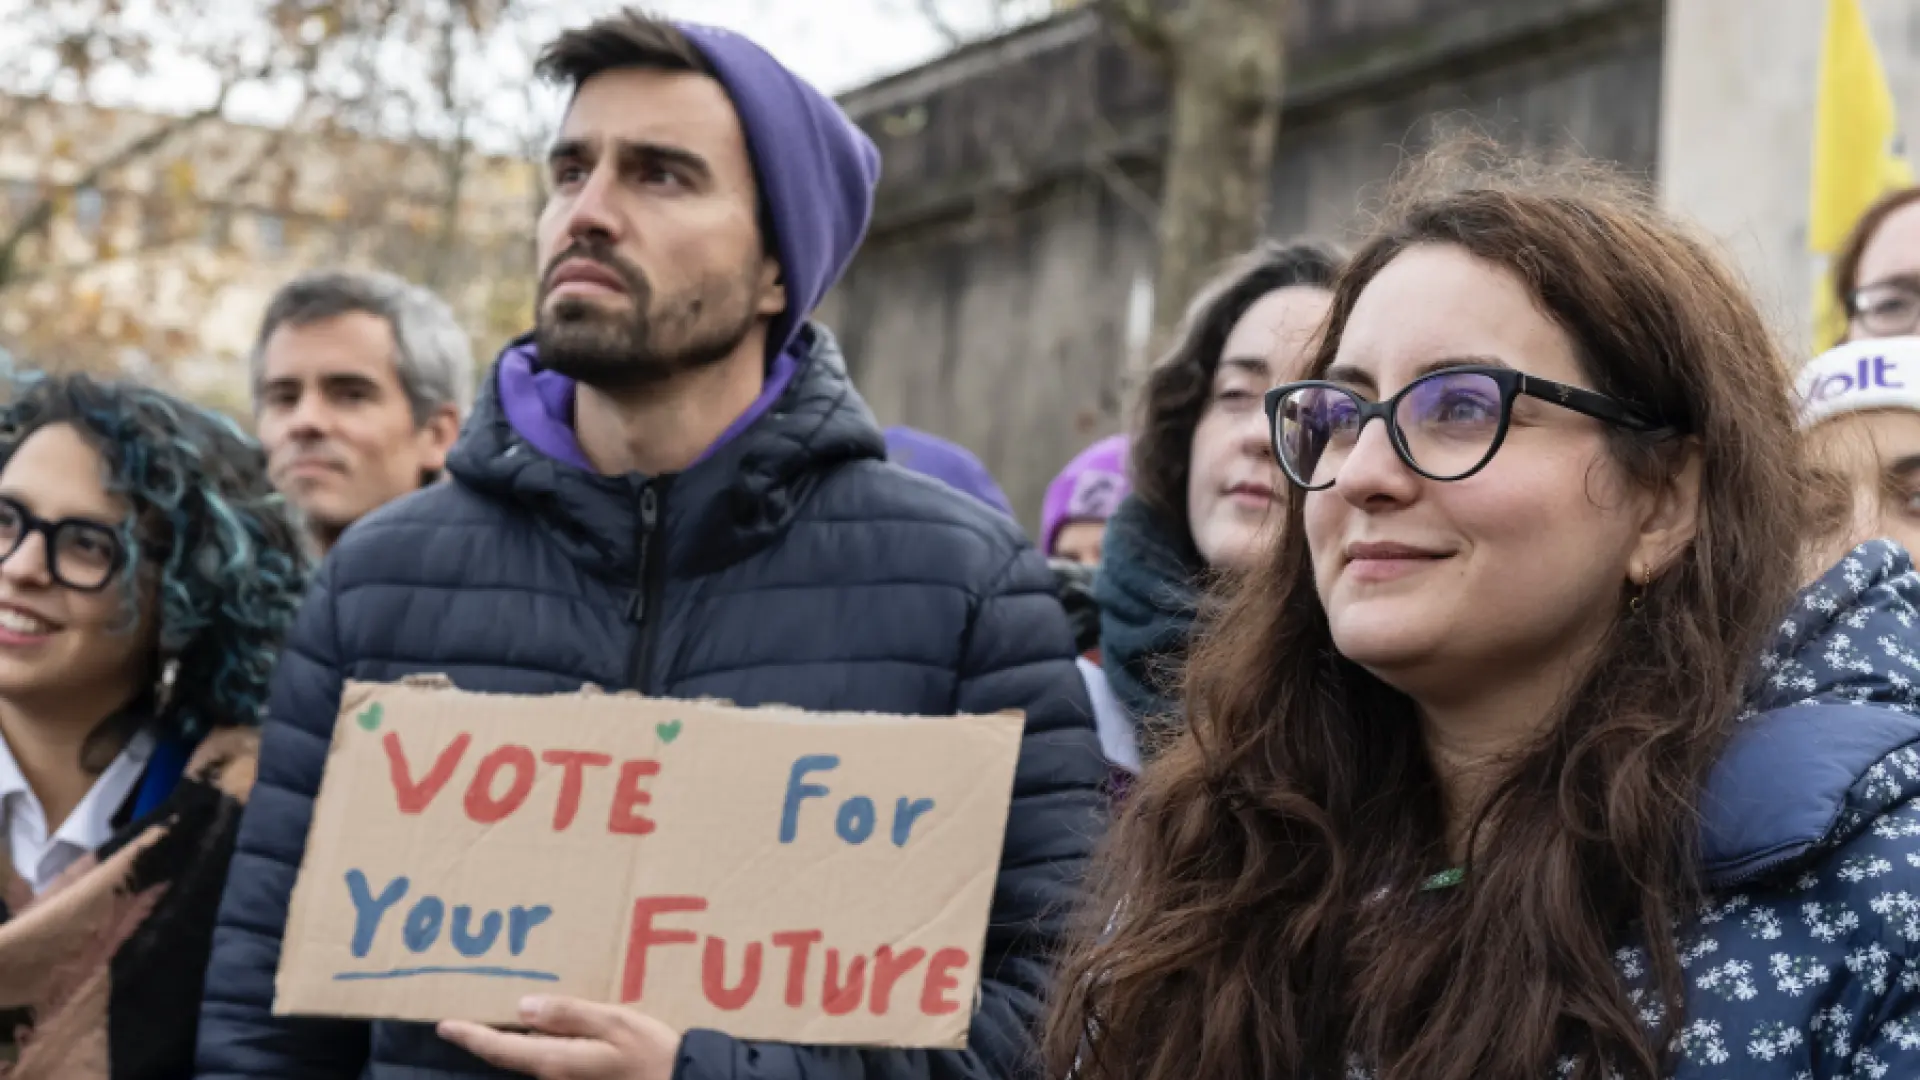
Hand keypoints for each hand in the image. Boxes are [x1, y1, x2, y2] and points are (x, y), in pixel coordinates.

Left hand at [438, 995, 681, 1079]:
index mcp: (557, 1060)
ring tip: (501, 1016)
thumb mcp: (613, 1023)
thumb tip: (522, 1007)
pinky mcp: (580, 1079)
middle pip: (510, 1056)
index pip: (500, 1049)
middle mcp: (555, 1076)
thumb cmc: (651, 1053)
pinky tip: (542, 1028)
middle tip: (466, 1016)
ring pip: (529, 1058)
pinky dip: (537, 1044)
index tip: (444, 1025)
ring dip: (513, 1041)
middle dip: (487, 1037)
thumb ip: (568, 1014)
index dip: (471, 1036)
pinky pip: (548, 1060)